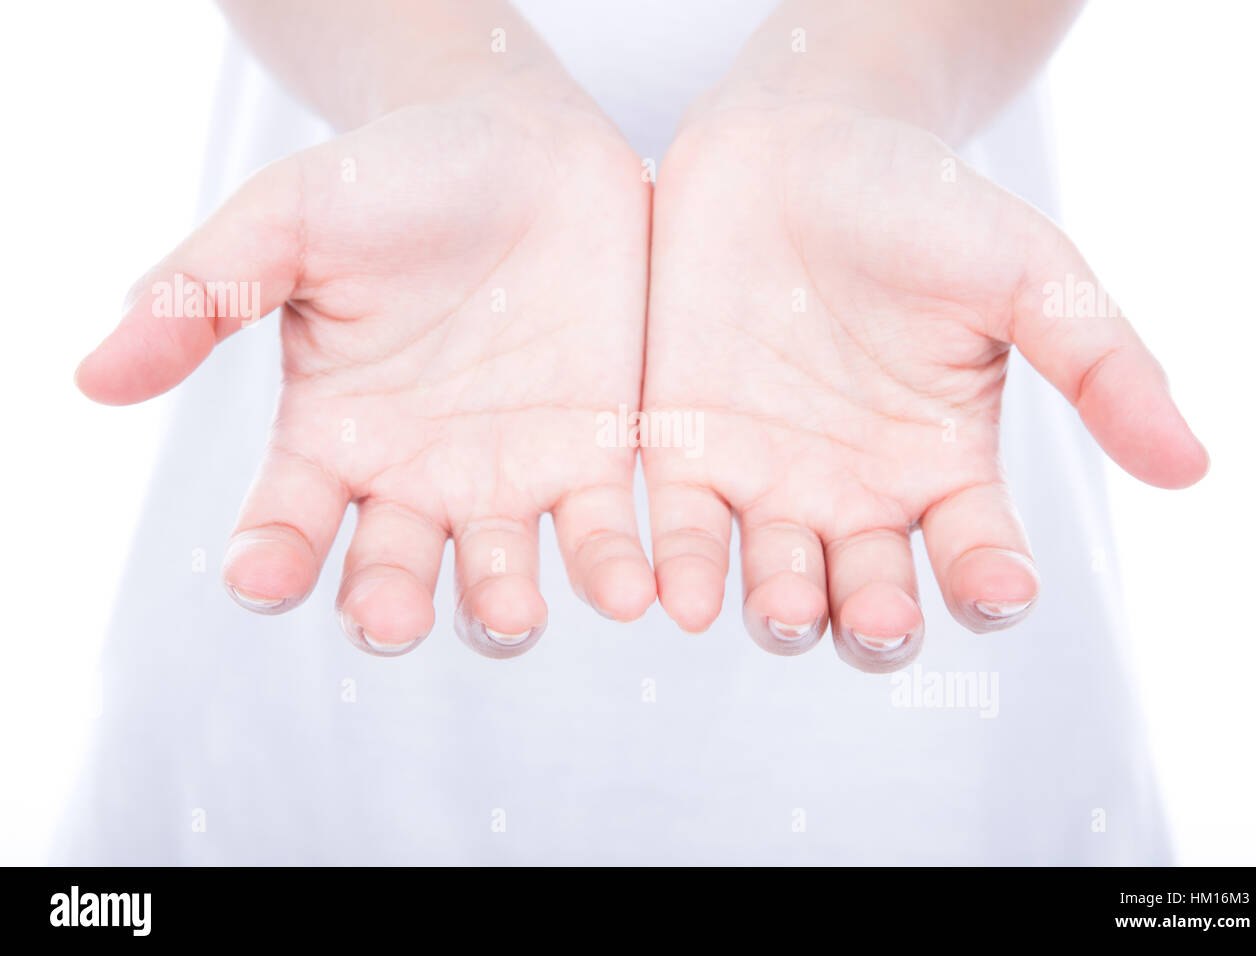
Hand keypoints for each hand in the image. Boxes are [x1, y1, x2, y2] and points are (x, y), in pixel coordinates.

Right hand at [76, 91, 655, 656]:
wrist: (527, 141)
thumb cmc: (398, 176)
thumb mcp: (288, 221)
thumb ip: (201, 295)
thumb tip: (91, 379)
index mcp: (330, 436)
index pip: (284, 527)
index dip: (269, 563)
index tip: (264, 574)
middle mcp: (415, 477)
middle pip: (389, 577)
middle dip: (385, 606)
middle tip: (389, 614)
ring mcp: (507, 477)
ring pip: (497, 579)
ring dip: (500, 611)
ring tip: (512, 613)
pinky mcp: (594, 460)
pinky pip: (601, 538)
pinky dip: (616, 573)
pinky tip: (635, 592)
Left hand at [643, 100, 1206, 671]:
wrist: (794, 141)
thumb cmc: (920, 205)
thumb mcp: (1026, 274)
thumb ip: (1100, 364)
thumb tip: (1190, 465)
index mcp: (946, 467)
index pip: (976, 561)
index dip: (990, 589)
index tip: (997, 586)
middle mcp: (858, 493)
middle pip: (870, 602)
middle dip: (875, 626)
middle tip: (879, 614)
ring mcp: (771, 480)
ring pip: (777, 588)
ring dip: (782, 615)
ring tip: (784, 610)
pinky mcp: (690, 452)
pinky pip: (686, 532)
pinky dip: (687, 571)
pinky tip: (689, 594)